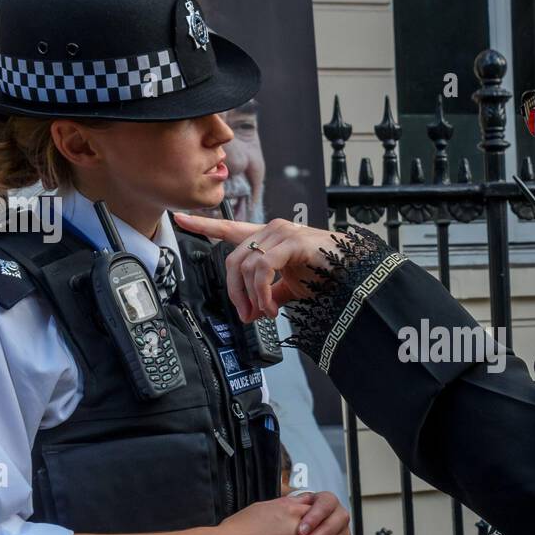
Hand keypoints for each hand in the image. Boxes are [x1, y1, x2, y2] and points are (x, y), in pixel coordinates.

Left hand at [171, 214, 340, 321]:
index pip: (230, 229)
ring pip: (246, 266)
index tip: (179, 219)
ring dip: (251, 297)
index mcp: (268, 238)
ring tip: (266, 313)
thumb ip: (269, 293)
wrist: (355, 274)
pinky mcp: (293, 241)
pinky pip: (263, 267)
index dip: (203, 225)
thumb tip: (252, 311)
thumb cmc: (328, 276)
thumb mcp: (290, 288)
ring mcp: (282, 233)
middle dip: (235, 292)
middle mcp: (272, 230)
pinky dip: (262, 292)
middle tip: (247, 315)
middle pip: (232, 259)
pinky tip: (272, 306)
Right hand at [210, 494, 311, 534]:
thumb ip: (285, 505)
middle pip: (319, 527)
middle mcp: (298, 528)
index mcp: (291, 510)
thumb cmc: (238, 529)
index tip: (310, 517)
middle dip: (314, 531)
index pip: (317, 507)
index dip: (314, 514)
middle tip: (305, 534)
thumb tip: (296, 503)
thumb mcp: (263, 507)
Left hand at [286, 491, 349, 534]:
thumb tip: (284, 505)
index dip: (314, 518)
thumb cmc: (297, 512)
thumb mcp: (294, 504)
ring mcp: (342, 533)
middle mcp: (340, 516)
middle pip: (331, 528)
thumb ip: (291, 505)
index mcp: (329, 501)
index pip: (325, 505)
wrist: (304, 524)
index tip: (300, 530)